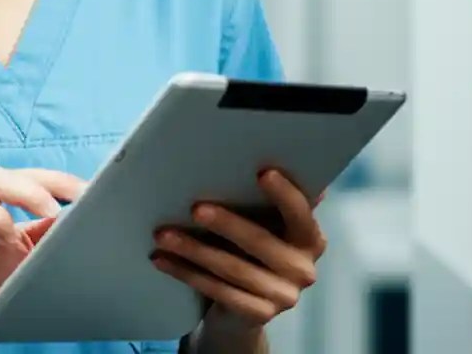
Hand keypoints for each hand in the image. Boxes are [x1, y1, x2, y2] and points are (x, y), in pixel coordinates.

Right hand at [0, 167, 85, 345]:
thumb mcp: (35, 252)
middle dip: (26, 190)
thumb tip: (87, 218)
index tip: (87, 194)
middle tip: (54, 211)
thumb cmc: (2, 274)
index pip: (27, 176)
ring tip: (16, 237)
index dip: (56, 181)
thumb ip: (52, 232)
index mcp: (0, 198)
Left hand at [151, 169, 326, 336]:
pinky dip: (185, 272)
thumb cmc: (248, 252)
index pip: (301, 214)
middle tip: (195, 208)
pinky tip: (161, 259)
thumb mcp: (260, 226)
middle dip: (226, 223)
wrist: (242, 309)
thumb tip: (247, 156)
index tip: (263, 172)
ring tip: (163, 234)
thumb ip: (260, 202)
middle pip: (261, 242)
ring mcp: (283, 296)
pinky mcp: (259, 315)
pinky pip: (217, 291)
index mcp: (309, 239)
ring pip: (232, 268)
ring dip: (193, 249)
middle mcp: (303, 270)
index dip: (285, 194)